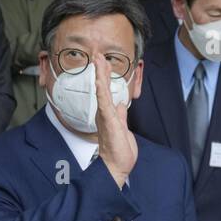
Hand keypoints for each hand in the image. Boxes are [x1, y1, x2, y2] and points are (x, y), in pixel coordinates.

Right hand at [94, 59, 137, 187]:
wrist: (116, 167)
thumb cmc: (119, 152)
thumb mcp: (123, 129)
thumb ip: (120, 116)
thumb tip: (120, 105)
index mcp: (109, 114)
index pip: (106, 91)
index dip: (104, 76)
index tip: (102, 61)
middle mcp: (104, 113)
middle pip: (102, 87)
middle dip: (100, 70)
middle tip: (97, 54)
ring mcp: (105, 117)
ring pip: (101, 92)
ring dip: (100, 75)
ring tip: (97, 60)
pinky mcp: (108, 122)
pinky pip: (103, 104)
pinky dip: (101, 92)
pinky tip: (99, 81)